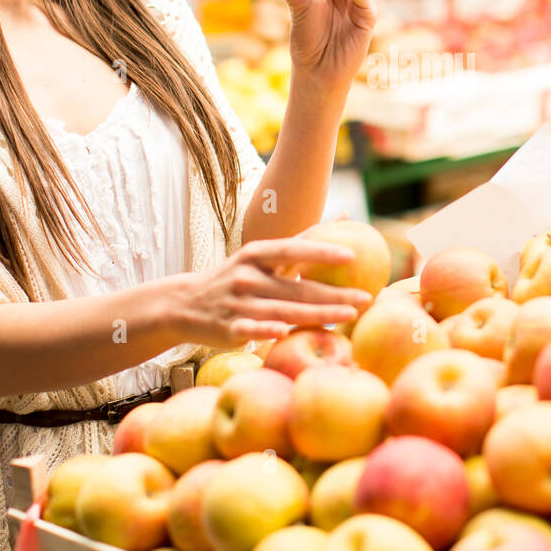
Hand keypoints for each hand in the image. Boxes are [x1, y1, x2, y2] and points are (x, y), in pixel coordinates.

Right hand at [173, 238, 373, 346]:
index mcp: (256, 256)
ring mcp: (238, 304)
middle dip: (334, 292)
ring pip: (282, 310)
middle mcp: (247, 277)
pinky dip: (264, 331)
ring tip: (349, 315)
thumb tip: (345, 217)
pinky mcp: (228, 329)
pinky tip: (284, 333)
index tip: (352, 255)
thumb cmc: (237, 277)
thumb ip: (302, 240)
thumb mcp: (261, 255)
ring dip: (317, 314)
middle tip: (367, 296)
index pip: (292, 250)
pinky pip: (250, 331)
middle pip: (297, 287)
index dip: (321, 251)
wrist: (183, 304)